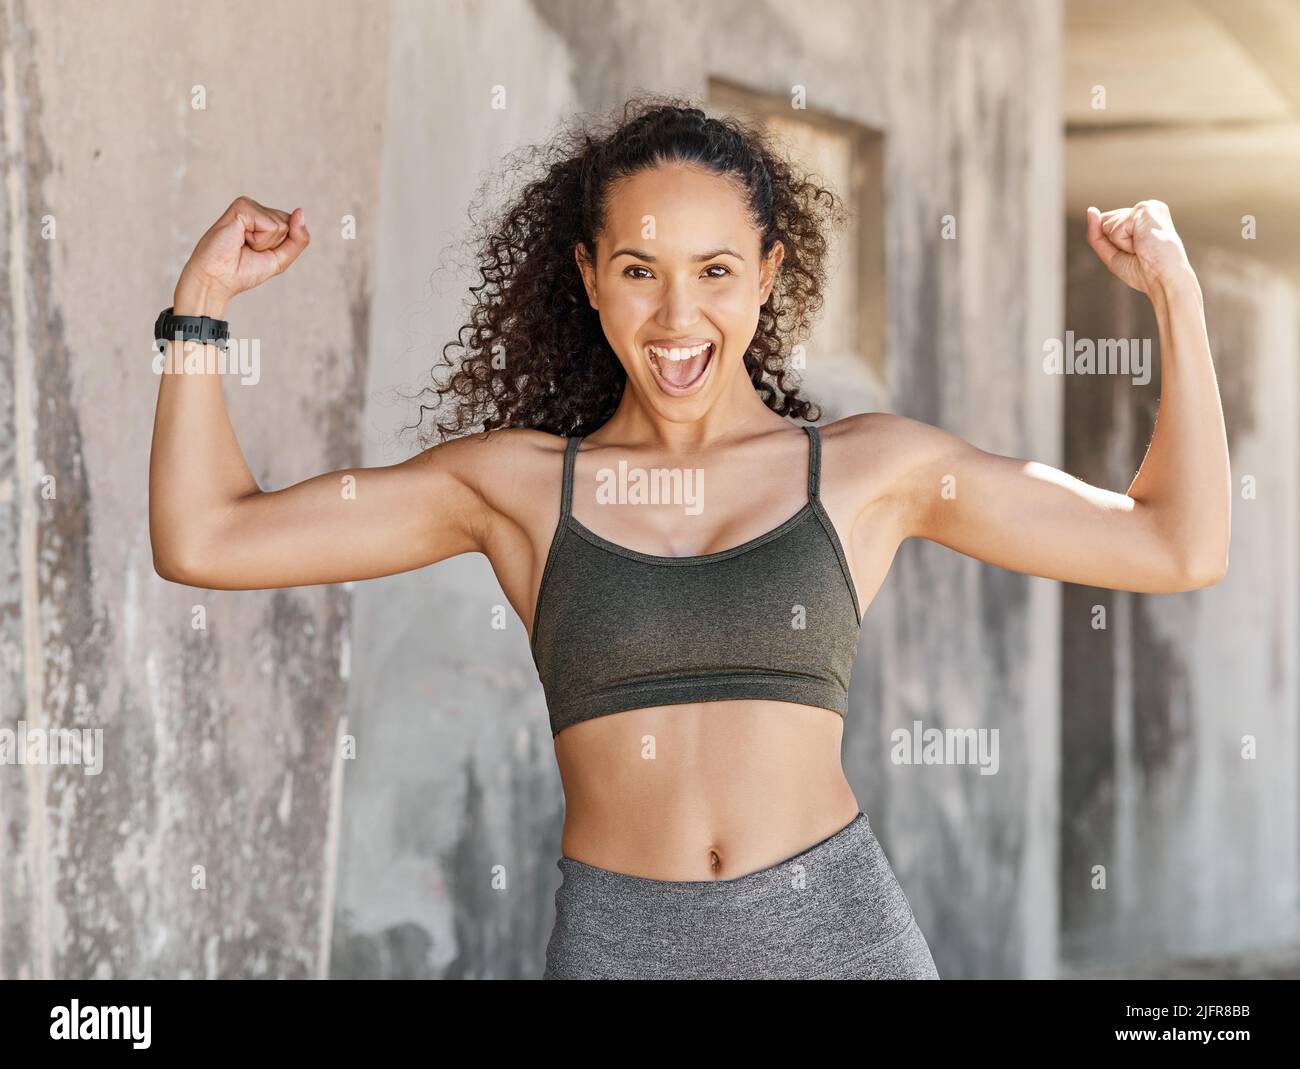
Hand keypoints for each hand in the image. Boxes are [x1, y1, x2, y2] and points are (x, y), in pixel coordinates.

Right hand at [175, 196, 309, 314]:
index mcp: (263, 218)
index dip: (281, 246)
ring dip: (264, 243)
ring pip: (281, 225)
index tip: (259, 253)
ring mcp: (247, 205)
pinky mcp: (241, 207)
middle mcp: (255, 208)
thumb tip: (300, 211)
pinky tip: (240, 239)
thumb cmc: (242, 271)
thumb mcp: (280, 258)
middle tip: (249, 250)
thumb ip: (298, 238)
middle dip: (274, 245)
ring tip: (243, 245)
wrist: (216, 280)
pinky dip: (258, 240)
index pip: (293, 225)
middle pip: (288, 224)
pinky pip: (270, 225)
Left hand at [1085, 199, 1192, 295]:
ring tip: (1142, 249)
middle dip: (1115, 244)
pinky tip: (1142, 245)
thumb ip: (1097, 234)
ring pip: (1107, 225)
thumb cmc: (1144, 271)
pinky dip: (1123, 243)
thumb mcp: (1113, 254)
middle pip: (1104, 223)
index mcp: (1144, 217)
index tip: (1137, 252)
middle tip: (1140, 252)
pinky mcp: (1145, 210)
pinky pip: (1115, 229)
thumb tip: (1090, 210)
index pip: (1107, 224)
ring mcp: (1147, 207)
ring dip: (1121, 244)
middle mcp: (1147, 208)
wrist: (1164, 280)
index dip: (1114, 244)